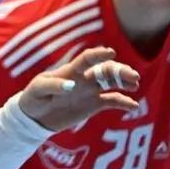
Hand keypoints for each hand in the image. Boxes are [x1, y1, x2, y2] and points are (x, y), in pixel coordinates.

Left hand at [19, 47, 139, 131]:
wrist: (35, 116)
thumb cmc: (34, 97)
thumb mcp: (38, 90)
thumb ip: (54, 86)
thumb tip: (72, 85)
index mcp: (70, 71)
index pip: (87, 59)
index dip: (98, 55)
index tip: (111, 52)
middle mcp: (83, 78)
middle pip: (105, 70)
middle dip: (120, 71)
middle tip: (133, 76)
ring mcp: (90, 91)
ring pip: (112, 82)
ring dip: (124, 81)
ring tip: (135, 85)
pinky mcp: (93, 104)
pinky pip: (112, 101)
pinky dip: (123, 102)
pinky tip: (134, 106)